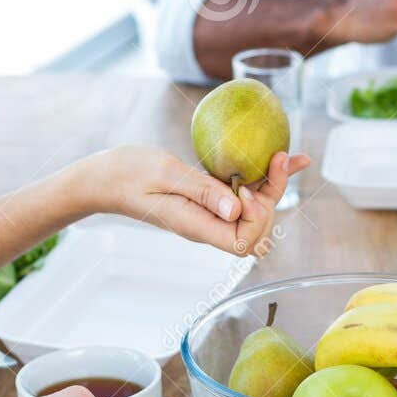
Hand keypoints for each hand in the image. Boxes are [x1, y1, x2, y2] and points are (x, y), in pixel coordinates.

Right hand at [95, 147, 309, 258]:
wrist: (105, 178)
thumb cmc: (128, 174)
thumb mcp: (166, 175)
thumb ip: (202, 192)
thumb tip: (238, 208)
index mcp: (197, 227)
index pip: (244, 240)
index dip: (257, 217)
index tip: (246, 184)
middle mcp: (208, 226)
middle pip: (256, 228)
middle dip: (273, 196)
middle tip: (276, 158)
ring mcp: (209, 215)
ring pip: (252, 210)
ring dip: (274, 185)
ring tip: (291, 156)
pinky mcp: (207, 201)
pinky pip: (239, 195)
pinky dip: (261, 178)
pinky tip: (277, 157)